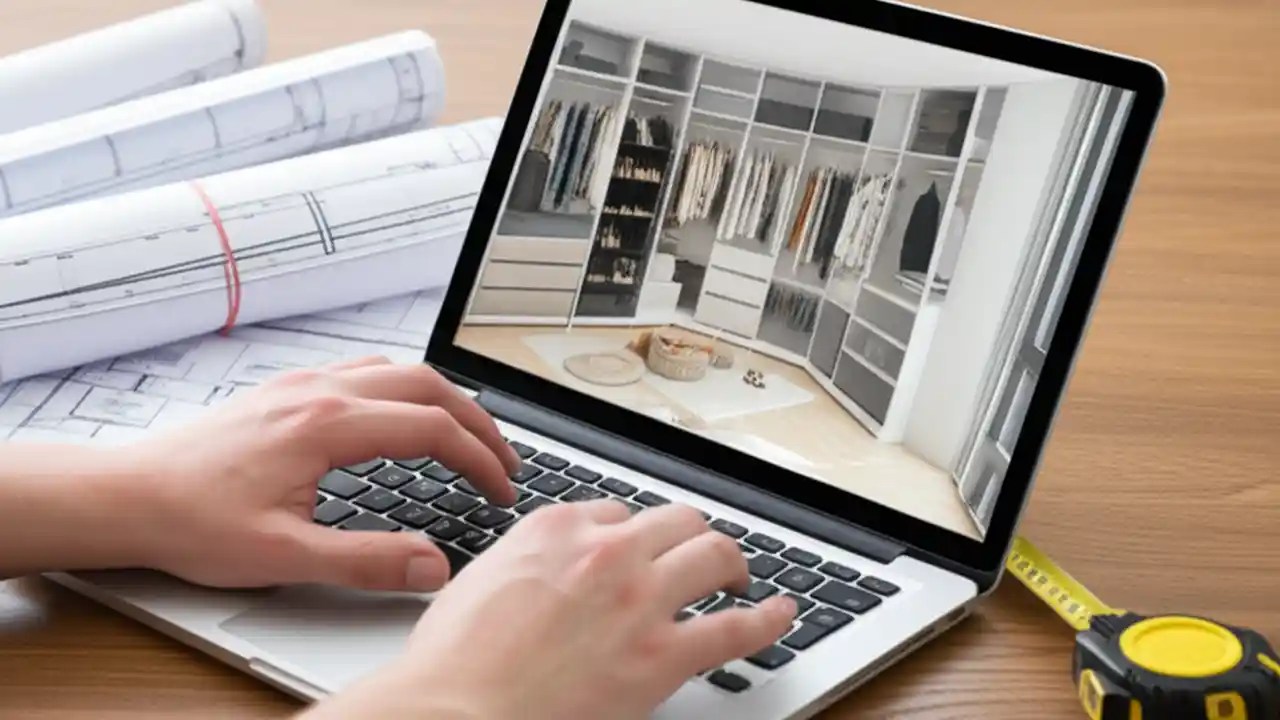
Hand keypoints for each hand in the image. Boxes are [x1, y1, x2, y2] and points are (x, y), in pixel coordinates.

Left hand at [124, 356, 519, 591]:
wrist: (128, 496)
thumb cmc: (194, 522)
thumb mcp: (285, 556)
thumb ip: (366, 562)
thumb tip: (432, 566)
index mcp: (328, 424)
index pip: (433, 428)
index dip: (479, 460)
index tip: (499, 490)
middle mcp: (321, 391)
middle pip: (428, 384)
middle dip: (477, 422)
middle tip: (503, 460)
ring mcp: (303, 384)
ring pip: (399, 369)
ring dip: (443, 399)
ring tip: (467, 436)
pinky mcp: (288, 390)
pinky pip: (366, 370)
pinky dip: (405, 389)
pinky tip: (403, 416)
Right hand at [310, 501, 796, 719]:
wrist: (453, 712)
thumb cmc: (451, 663)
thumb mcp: (480, 581)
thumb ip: (526, 563)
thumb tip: (545, 570)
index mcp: (556, 529)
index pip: (614, 510)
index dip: (627, 533)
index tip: (632, 549)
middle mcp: (606, 552)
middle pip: (674, 521)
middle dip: (688, 535)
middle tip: (696, 552)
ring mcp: (640, 600)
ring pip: (712, 555)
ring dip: (731, 562)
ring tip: (738, 576)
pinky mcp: (663, 655)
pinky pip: (737, 628)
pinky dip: (767, 619)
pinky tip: (779, 612)